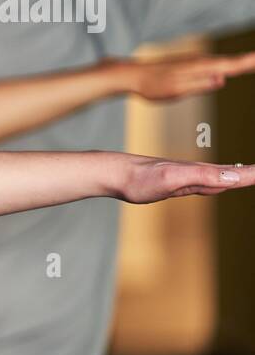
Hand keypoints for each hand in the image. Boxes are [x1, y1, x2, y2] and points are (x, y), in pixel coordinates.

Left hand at [114, 51, 254, 100]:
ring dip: (240, 62)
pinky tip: (231, 67)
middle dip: (249, 61)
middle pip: (231, 61)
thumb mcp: (176, 89)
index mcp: (200, 67)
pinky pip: (214, 63)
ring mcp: (194, 62)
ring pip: (223, 62)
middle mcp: (200, 61)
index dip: (248, 62)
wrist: (132, 75)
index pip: (231, 65)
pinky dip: (227, 64)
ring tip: (253, 62)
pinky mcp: (189, 64)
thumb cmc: (152, 86)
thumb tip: (221, 79)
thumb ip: (199, 84)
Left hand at [116, 156, 254, 203]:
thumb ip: (203, 176)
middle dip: (253, 174)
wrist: (115, 173)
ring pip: (222, 176)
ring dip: (241, 175)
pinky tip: (224, 181)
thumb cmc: (141, 177)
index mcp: (201, 172)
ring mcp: (188, 177)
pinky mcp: (178, 183)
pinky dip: (221, 181)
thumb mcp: (173, 178)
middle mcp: (198, 172)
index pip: (236, 174)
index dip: (254, 175)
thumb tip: (234, 176)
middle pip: (234, 173)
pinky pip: (207, 182)